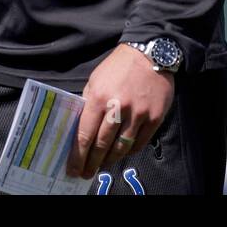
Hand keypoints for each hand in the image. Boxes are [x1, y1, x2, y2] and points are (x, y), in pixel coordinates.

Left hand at [67, 43, 174, 179]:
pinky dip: (128, 151)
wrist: (150, 54)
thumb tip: (81, 126)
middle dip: (91, 162)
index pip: (85, 134)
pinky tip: (121, 153)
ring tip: (101, 166)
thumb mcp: (96, 79)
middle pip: (102, 145)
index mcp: (99, 97)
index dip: (78, 155)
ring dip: (109, 160)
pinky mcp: (154, 118)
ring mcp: (138, 114)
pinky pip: (139, 143)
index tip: (73, 168)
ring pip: (121, 147)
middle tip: (85, 173)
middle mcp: (118, 108)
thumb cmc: (119, 66)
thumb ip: (89, 102)